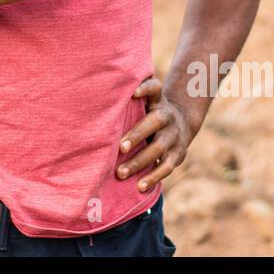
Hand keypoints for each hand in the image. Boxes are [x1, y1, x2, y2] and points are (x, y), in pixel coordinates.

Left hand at [115, 76, 194, 192]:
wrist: (182, 123)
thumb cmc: (148, 113)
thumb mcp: (144, 102)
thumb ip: (127, 102)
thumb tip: (92, 101)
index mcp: (157, 101)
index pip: (155, 88)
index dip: (145, 88)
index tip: (132, 93)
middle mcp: (167, 116)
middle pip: (154, 122)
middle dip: (137, 135)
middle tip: (119, 147)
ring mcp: (174, 136)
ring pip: (159, 148)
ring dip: (139, 161)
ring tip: (120, 172)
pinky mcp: (179, 154)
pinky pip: (167, 167)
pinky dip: (153, 177)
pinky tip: (139, 186)